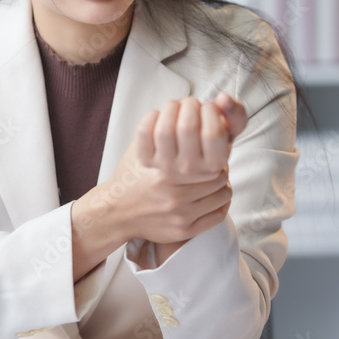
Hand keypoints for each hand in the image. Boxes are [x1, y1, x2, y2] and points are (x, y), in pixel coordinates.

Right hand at [70, 92, 248, 278]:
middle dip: (219, 158)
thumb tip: (191, 108)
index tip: (211, 130)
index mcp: (163, 168)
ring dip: (220, 178)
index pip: (209, 146)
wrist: (116, 211)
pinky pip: (219, 212)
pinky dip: (219, 200)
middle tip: (212, 152)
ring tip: (210, 171)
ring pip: (222, 189)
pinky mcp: (185, 230)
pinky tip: (212, 191)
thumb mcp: (141, 145)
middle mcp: (172, 192)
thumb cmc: (131, 175)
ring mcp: (180, 213)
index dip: (214, 133)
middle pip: (219, 169)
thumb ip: (164, 128)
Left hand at [142, 91, 248, 182]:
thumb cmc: (208, 142)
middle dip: (190, 105)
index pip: (213, 133)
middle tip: (192, 105)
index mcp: (214, 164)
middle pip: (187, 127)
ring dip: (171, 107)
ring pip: (164, 129)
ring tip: (177, 107)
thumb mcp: (229, 131)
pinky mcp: (146, 159)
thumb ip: (235, 113)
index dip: (210, 111)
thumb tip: (224, 98)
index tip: (209, 108)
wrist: (184, 164)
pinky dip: (152, 116)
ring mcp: (166, 166)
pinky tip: (161, 116)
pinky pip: (144, 131)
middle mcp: (190, 169)